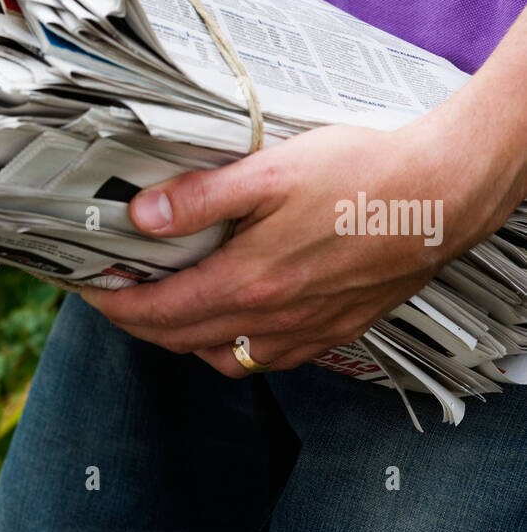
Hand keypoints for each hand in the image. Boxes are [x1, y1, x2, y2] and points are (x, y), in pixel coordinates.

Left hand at [81, 109, 519, 378]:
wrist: (442, 197)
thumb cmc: (361, 175)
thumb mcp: (271, 172)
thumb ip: (202, 197)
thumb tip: (142, 216)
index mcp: (249, 282)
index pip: (158, 312)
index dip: (114, 303)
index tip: (89, 287)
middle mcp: (274, 320)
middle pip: (182, 340)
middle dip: (138, 321)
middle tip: (115, 293)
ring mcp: (308, 332)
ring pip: (225, 357)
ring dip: (184, 338)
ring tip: (168, 303)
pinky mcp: (336, 330)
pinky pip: (269, 359)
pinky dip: (235, 347)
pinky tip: (236, 317)